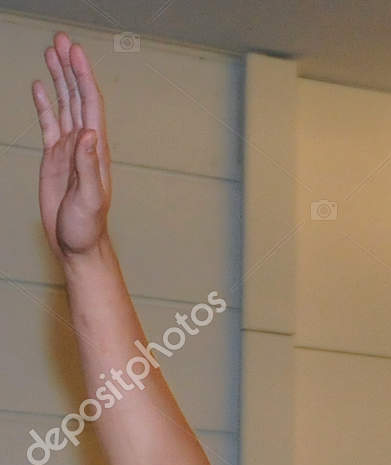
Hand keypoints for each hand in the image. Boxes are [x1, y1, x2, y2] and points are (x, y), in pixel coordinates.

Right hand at [32, 32, 110, 259]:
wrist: (76, 246)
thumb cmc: (87, 228)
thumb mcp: (90, 198)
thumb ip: (89, 166)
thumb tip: (90, 134)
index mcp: (95, 149)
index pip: (91, 104)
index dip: (83, 76)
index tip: (75, 51)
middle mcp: (84, 144)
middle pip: (78, 96)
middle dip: (71, 67)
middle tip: (61, 39)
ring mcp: (69, 149)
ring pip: (64, 104)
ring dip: (60, 78)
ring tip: (52, 51)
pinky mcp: (54, 158)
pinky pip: (50, 123)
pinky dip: (45, 103)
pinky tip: (41, 86)